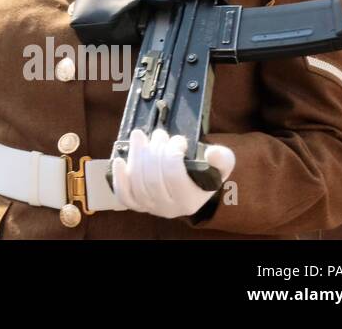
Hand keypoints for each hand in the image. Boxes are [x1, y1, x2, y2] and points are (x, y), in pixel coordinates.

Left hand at [110, 128, 234, 218]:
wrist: (187, 186)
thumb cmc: (202, 173)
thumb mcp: (219, 165)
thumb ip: (222, 159)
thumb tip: (214, 153)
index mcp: (190, 201)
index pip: (174, 176)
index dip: (172, 153)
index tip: (178, 139)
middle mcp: (169, 209)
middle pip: (153, 178)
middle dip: (154, 150)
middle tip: (158, 134)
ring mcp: (150, 207)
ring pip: (137, 182)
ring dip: (137, 155)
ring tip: (140, 136)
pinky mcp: (136, 204)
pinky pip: (124, 195)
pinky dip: (119, 178)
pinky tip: (119, 161)